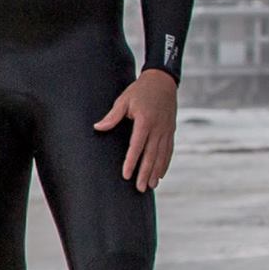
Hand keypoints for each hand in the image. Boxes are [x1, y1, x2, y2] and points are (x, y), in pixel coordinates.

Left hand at [93, 69, 177, 192]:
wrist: (163, 81)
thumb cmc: (140, 90)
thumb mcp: (124, 100)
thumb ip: (112, 116)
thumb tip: (98, 127)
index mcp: (145, 121)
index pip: (137, 146)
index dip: (131, 161)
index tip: (126, 175)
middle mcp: (158, 128)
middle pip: (151, 155)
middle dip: (145, 173)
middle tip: (139, 188)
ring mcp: (166, 131)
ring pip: (161, 155)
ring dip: (156, 172)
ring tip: (150, 186)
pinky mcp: (171, 131)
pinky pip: (169, 151)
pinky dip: (165, 164)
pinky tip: (160, 175)